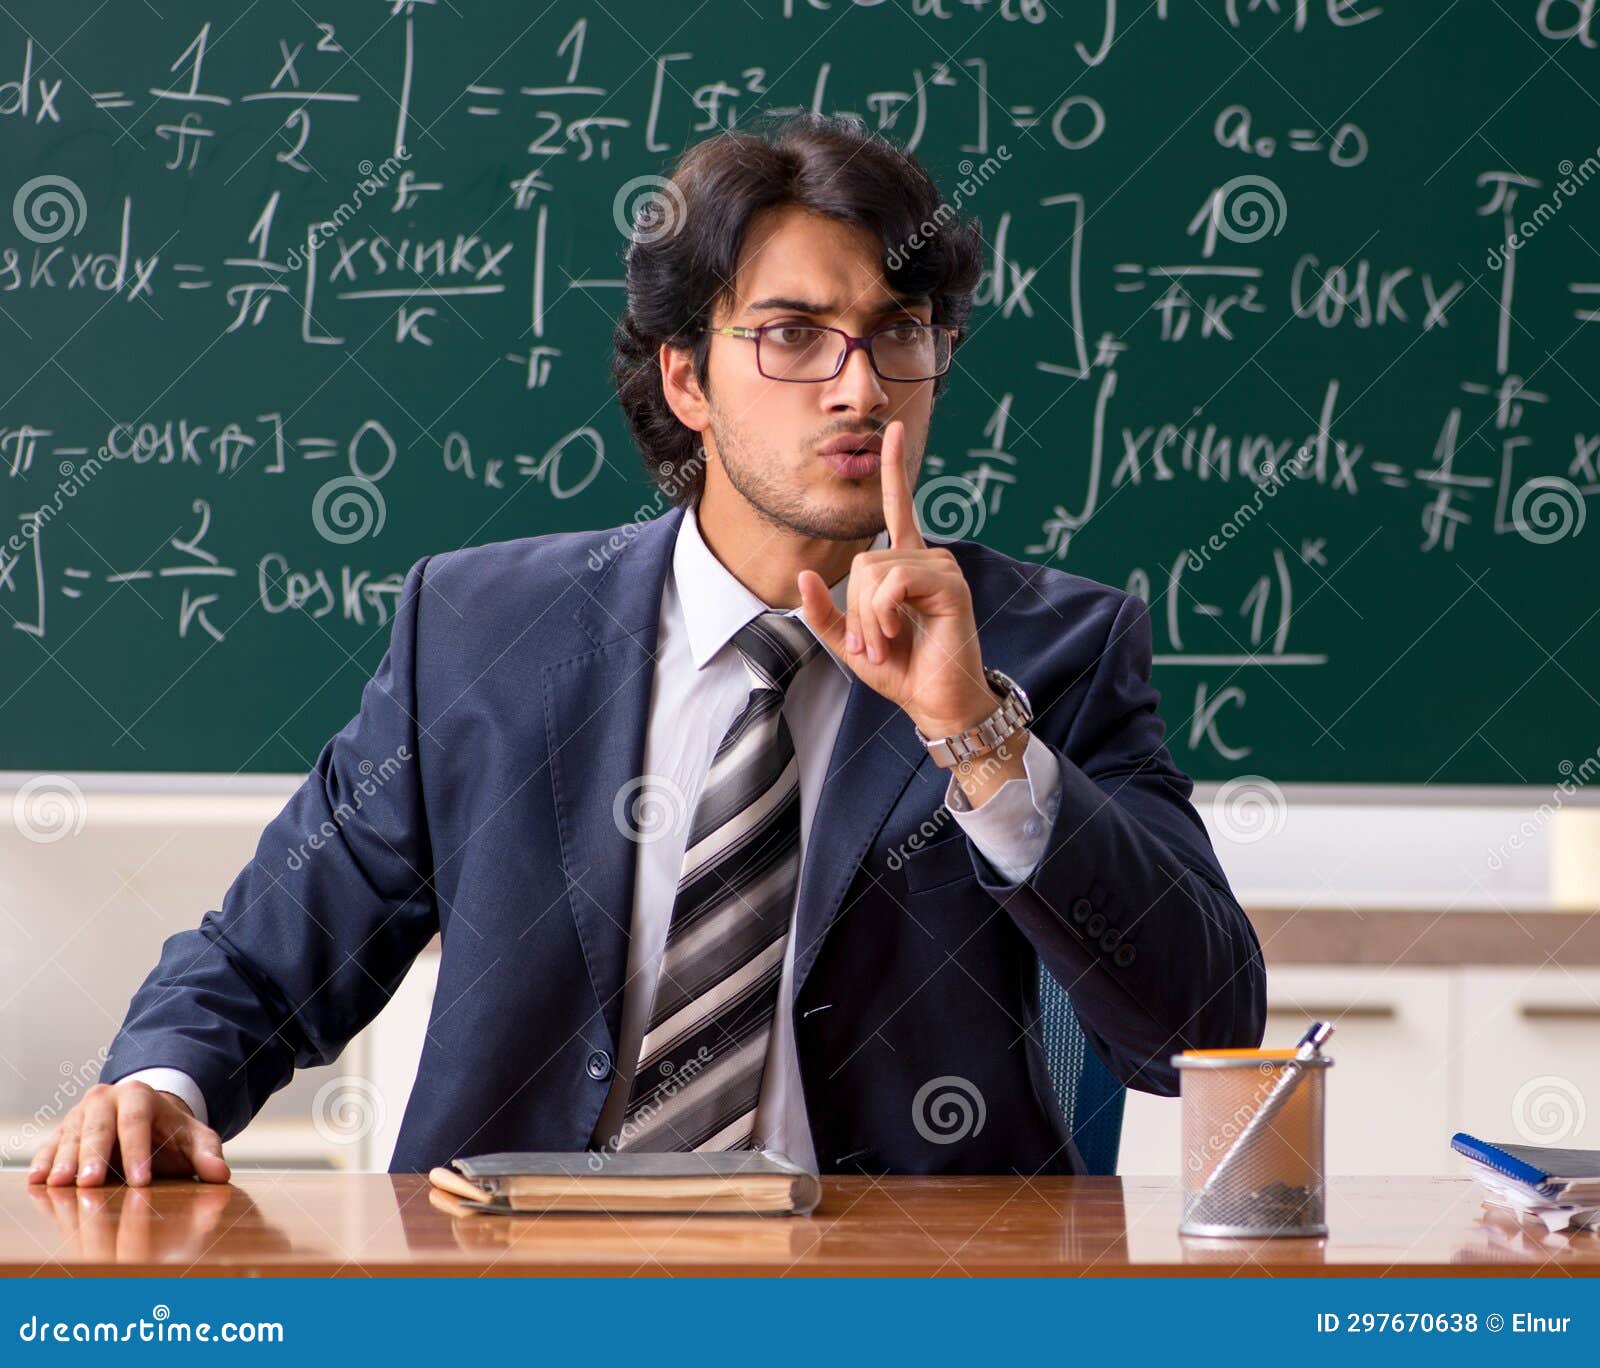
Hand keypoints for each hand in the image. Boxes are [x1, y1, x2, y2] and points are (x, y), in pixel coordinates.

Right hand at [27, 1080, 230, 1186]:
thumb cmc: (170, 1133)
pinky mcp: (62, 1132)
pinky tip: (40, 1180)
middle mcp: (104, 1099)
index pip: (137, 1121)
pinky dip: (45, 1162)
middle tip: (91, 1183)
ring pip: (71, 1137)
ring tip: (61, 1185)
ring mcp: (79, 1114)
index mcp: (139, 1095)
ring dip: (66, 1162)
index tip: (141, 1179)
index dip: (138, 1150)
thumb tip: (221, 1174)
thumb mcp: (194, 1138)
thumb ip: (207, 1154)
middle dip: (95, 1156)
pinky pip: (51, 1146)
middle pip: (99, 1127)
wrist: (144, 1118)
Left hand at [797, 419, 996, 737]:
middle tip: (875, 644)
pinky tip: (901, 633)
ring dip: (870, 618)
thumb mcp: (850, 643)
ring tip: (888, 644)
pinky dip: (886, 613)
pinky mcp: (950, 586)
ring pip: (875, 572)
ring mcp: (942, 570)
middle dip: (858, 610)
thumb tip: (804, 576)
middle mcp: (928, 559)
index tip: (892, 429)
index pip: (899, 508)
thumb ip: (825, 613)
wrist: (937, 702)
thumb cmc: (902, 671)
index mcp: (906, 566)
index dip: (894, 469)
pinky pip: (895, 582)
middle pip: (864, 559)